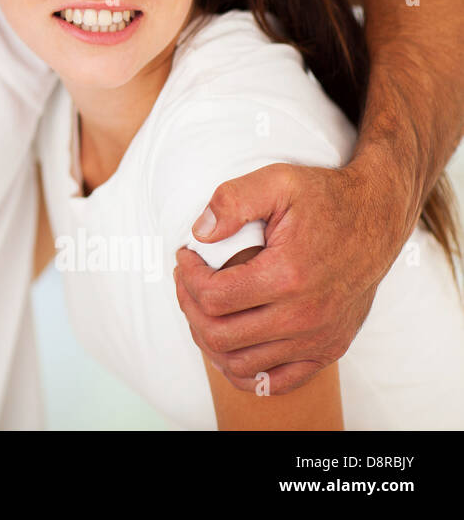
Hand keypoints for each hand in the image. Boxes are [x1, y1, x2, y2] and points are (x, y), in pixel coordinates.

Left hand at [172, 160, 400, 394]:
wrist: (377, 219)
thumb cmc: (325, 199)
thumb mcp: (278, 181)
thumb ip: (233, 200)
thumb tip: (199, 233)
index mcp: (288, 276)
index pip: (212, 298)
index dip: (188, 277)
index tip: (187, 256)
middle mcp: (305, 316)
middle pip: (219, 335)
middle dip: (190, 306)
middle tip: (188, 281)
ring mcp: (318, 338)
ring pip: (239, 363)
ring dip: (208, 338)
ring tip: (204, 307)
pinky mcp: (328, 349)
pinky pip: (275, 382)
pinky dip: (243, 370)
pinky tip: (229, 341)